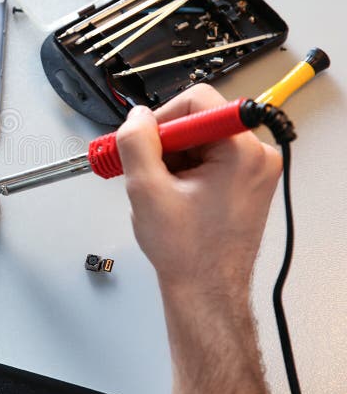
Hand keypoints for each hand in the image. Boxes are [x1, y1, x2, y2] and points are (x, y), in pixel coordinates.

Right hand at [116, 84, 280, 393]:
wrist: (205, 291)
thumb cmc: (188, 253)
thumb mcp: (147, 189)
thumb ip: (137, 142)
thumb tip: (136, 117)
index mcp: (243, 152)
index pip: (197, 101)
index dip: (161, 119)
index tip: (142, 140)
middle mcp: (256, 157)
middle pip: (197, 122)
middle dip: (164, 146)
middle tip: (144, 170)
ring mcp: (253, 172)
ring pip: (199, 142)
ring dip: (171, 162)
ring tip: (160, 192)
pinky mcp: (245, 184)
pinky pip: (208, 160)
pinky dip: (183, 173)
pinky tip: (171, 196)